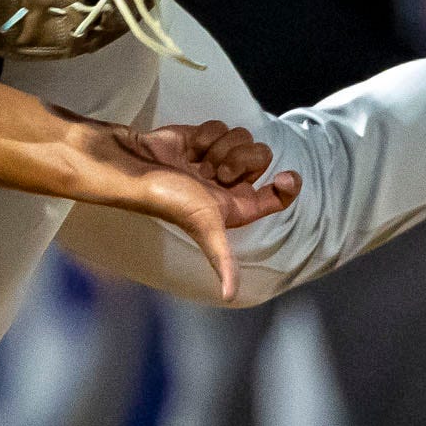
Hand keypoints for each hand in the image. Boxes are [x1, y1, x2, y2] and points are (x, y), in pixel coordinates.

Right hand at [105, 120, 299, 302]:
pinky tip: (191, 148)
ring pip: (244, 138)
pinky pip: (222, 127)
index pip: (278, 195)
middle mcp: (230, 185)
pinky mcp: (203, 139)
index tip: (286, 177)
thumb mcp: (207, 229)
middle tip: (217, 173)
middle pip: (262, 157)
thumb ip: (223, 260)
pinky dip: (206, 134)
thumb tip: (230, 298)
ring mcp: (217, 160)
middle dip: (241, 160)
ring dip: (222, 147)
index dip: (288, 185)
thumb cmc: (171, 201)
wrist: (138, 167)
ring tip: (200, 162)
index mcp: (237, 207)